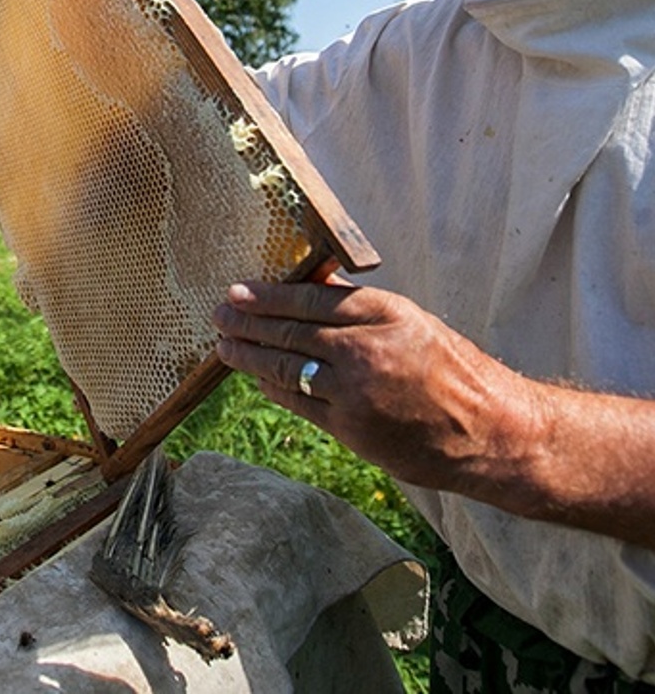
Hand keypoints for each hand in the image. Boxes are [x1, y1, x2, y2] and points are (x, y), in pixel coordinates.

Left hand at [212, 280, 541, 494]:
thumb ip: (358, 306)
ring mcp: (357, 393)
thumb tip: (310, 280)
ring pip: (287, 369)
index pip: (310, 298)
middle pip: (290, 332)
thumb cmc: (452, 370)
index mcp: (385, 313)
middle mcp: (367, 350)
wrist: (493, 433)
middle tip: (219, 316)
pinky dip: (275, 389)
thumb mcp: (411, 320)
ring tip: (225, 347)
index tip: (238, 291)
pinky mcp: (352, 430)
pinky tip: (259, 379)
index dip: (267, 295)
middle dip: (247, 324)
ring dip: (249, 357)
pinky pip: (300, 404)